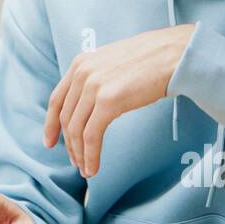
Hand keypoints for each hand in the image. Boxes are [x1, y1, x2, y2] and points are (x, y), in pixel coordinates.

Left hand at [44, 23, 194, 177]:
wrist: (174, 54)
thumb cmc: (152, 59)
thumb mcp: (113, 63)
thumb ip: (97, 78)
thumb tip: (92, 104)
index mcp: (81, 63)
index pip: (57, 99)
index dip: (51, 123)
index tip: (50, 142)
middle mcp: (82, 73)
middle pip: (66, 118)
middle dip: (69, 145)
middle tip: (75, 162)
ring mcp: (93, 86)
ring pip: (76, 130)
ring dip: (79, 154)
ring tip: (86, 169)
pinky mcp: (108, 101)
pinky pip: (91, 136)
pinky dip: (90, 155)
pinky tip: (94, 168)